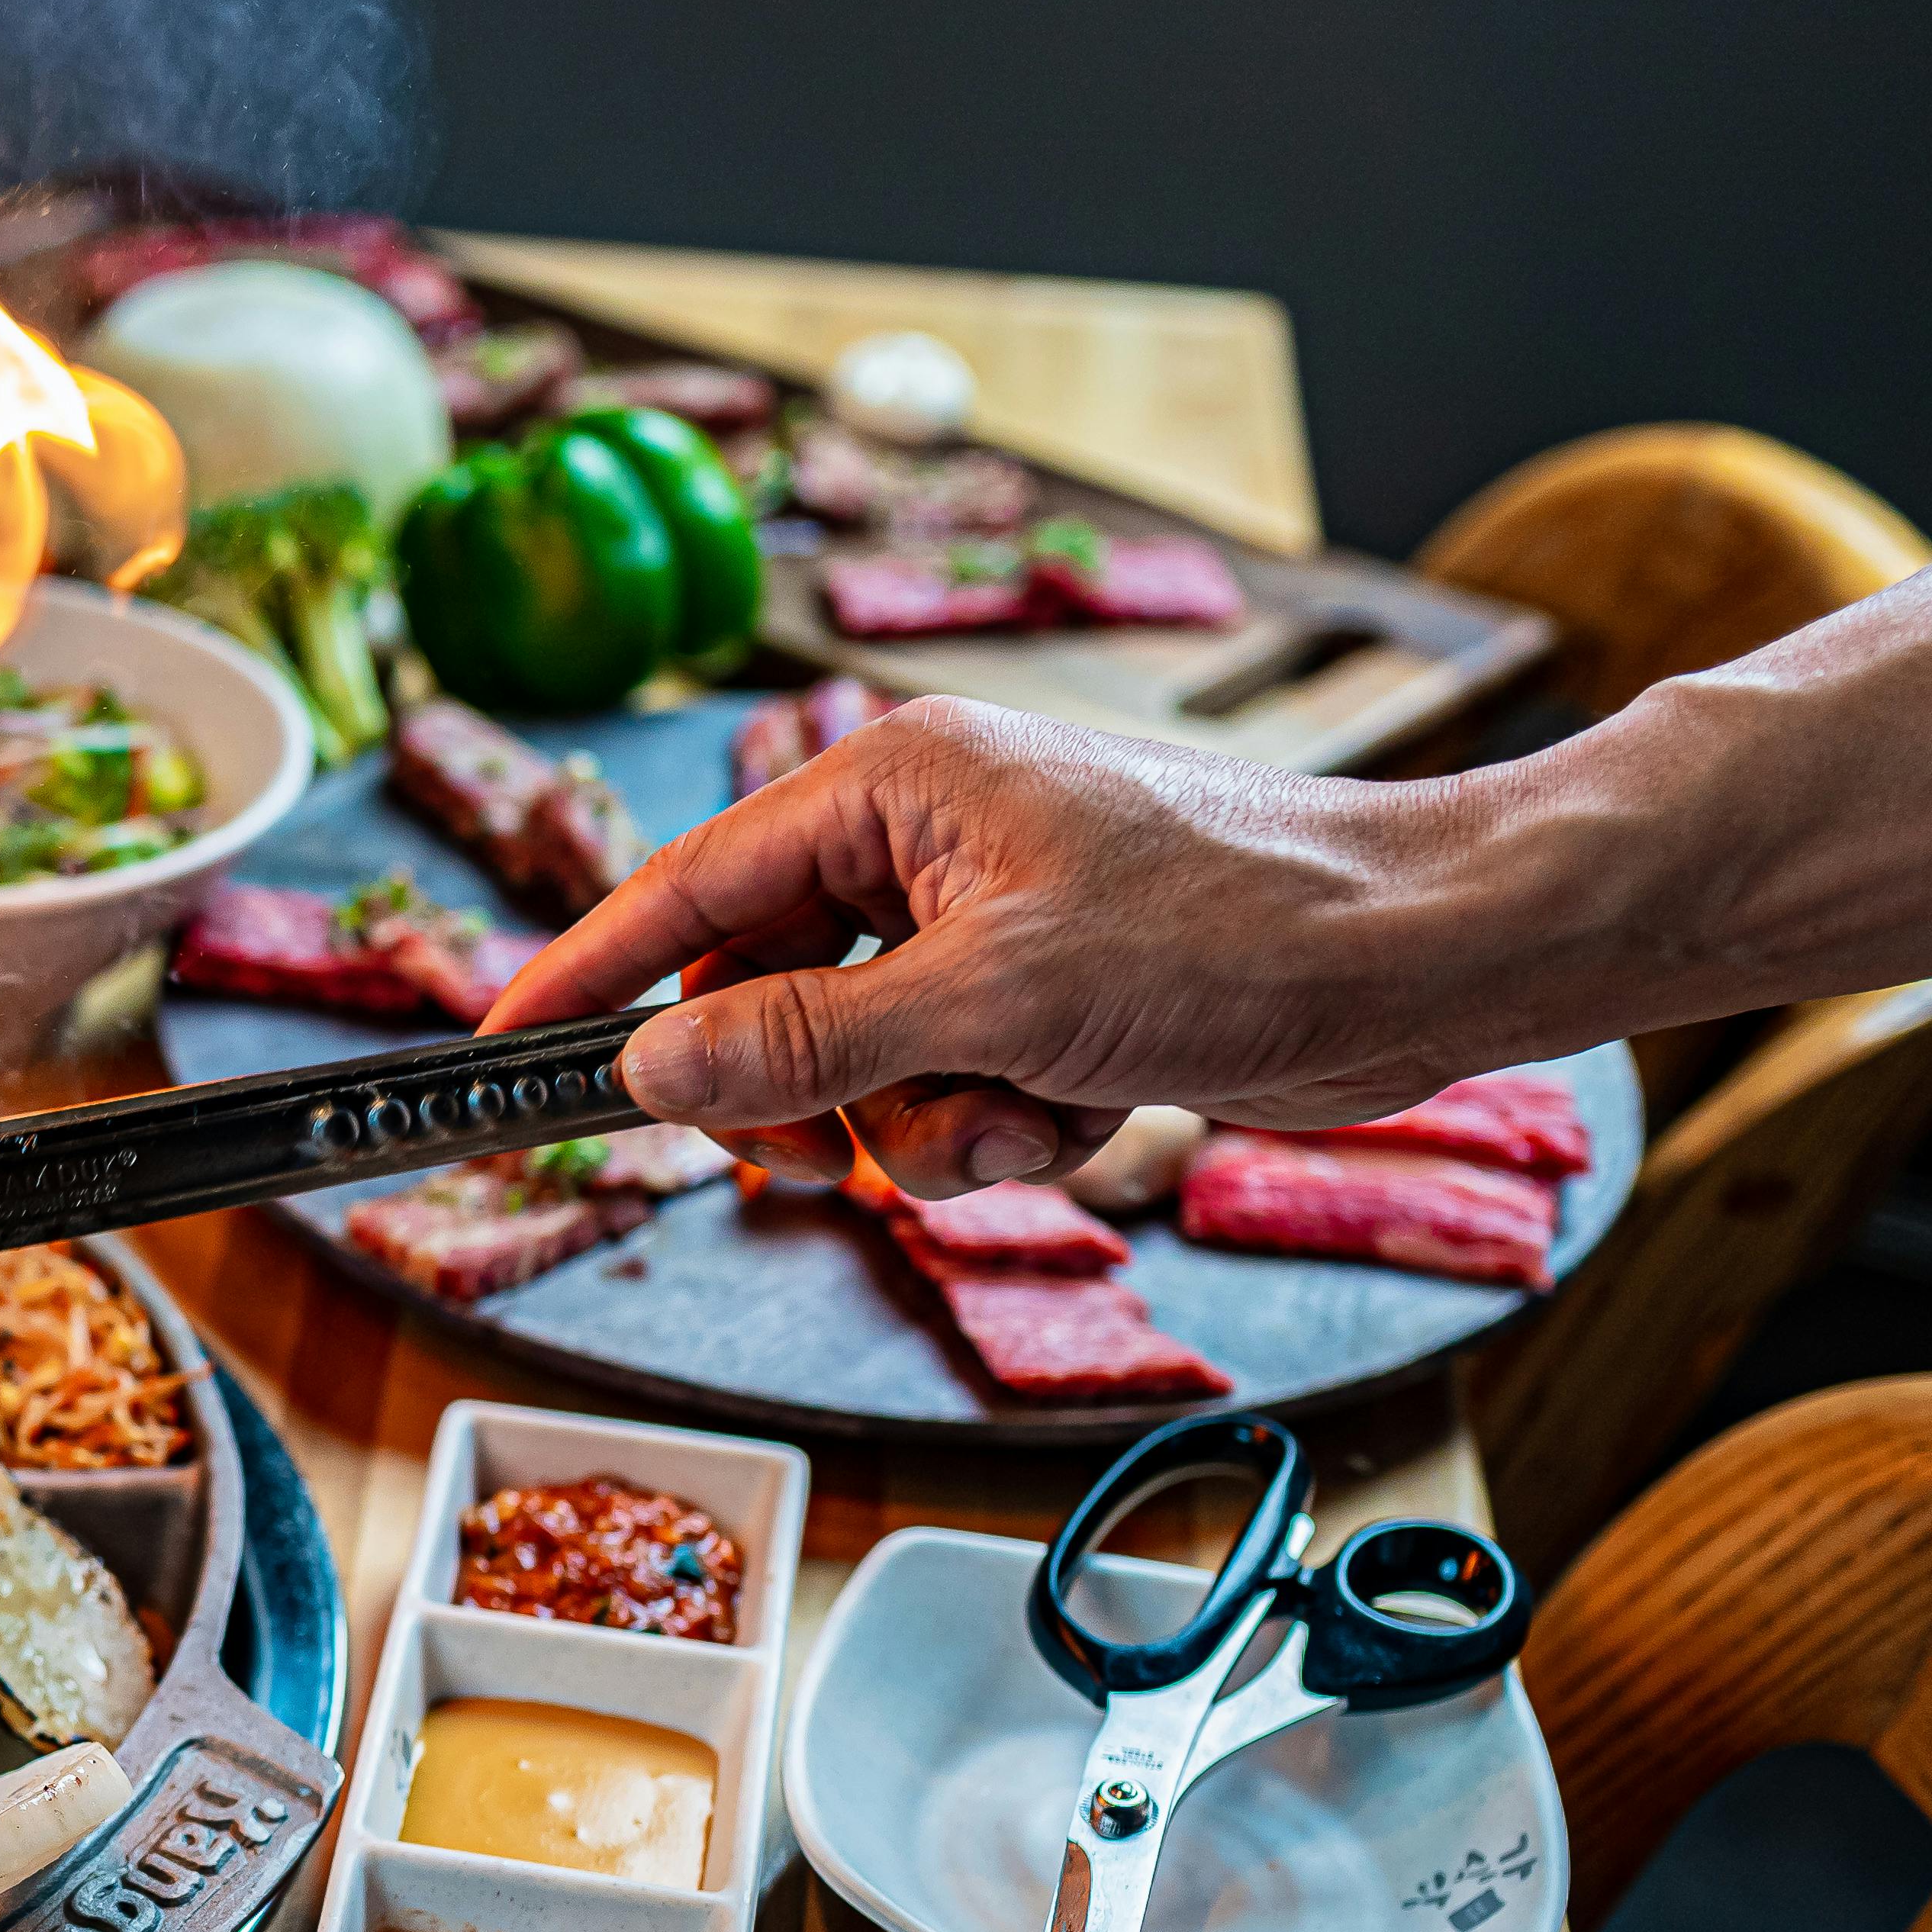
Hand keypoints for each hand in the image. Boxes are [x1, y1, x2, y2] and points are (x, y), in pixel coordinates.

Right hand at [480, 696, 1564, 1191]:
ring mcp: (984, 929)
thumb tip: (658, 1073)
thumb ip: (807, 1040)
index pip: (686, 888)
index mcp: (893, 785)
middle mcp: (924, 845)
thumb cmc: (1238, 926)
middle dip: (809, 1091)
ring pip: (857, 1075)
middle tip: (836, 1146)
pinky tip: (1094, 1104)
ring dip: (930, 1126)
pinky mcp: (1044, 1004)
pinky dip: (1005, 1128)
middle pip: (761, 999)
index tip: (504, 1049)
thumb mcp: (994, 995)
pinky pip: (946, 1100)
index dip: (589, 976)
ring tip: (1035, 1105)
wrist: (1426, 960)